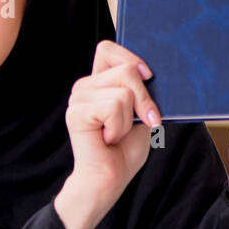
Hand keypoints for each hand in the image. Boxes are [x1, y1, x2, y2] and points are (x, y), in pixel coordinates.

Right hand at [55, 40, 160, 228]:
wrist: (109, 180)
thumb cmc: (124, 150)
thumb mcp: (142, 113)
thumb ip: (142, 91)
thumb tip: (152, 72)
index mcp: (98, 82)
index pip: (107, 49)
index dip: (130, 57)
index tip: (148, 76)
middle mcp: (85, 86)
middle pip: (125, 69)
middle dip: (144, 98)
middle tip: (141, 120)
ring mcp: (78, 98)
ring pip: (123, 90)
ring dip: (129, 119)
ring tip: (116, 134)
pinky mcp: (76, 112)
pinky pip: (114, 106)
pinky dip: (119, 127)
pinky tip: (107, 138)